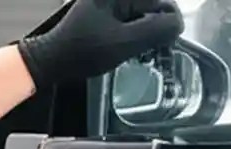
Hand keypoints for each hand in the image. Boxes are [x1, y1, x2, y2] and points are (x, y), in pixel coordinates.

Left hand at [17, 0, 184, 89]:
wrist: (52, 61)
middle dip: (157, 28)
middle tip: (155, 50)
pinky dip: (136, 36)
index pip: (160, 2)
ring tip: (143, 52)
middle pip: (152, 7)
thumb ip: (155, 30)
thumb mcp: (124, 42)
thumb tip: (178, 24)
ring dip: (148, 34)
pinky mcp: (106, 15)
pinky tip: (133, 50)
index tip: (167, 43)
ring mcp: (110, 5)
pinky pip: (132, 22)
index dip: (168, 22)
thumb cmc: (82, 51)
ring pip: (143, 16)